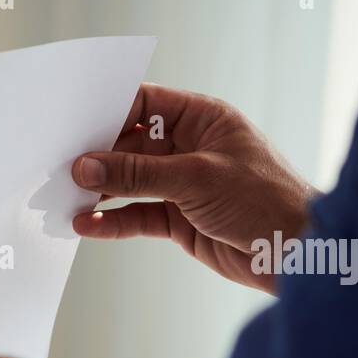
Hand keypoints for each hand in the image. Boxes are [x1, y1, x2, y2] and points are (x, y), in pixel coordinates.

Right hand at [72, 83, 314, 292]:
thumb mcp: (196, 178)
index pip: (144, 104)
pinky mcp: (179, 220)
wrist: (297, 254)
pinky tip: (86, 225)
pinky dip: (111, 221)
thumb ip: (138, 173)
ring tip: (63, 199)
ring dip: (99, 192)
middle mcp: (189, 148)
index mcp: (202, 119)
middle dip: (96, 158)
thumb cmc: (265, 200)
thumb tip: (86, 166)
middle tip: (59, 169)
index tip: (73, 125)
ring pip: (129, 183)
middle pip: (129, 146)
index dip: (108, 112)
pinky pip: (136, 216)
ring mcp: (182, 185)